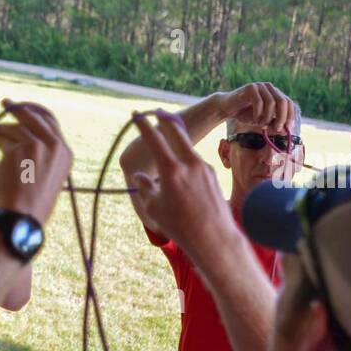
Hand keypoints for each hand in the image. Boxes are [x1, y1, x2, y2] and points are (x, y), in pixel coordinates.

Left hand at [0, 99, 71, 222]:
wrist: (22, 217)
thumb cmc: (32, 202)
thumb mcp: (47, 175)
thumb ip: (44, 152)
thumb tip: (25, 129)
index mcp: (65, 152)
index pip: (50, 121)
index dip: (34, 111)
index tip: (23, 107)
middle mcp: (53, 145)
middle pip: (32, 117)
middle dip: (16, 108)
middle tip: (5, 103)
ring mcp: (35, 146)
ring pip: (13, 128)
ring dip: (1, 131)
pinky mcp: (16, 150)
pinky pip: (0, 138)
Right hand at [125, 110, 236, 258]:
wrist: (214, 237)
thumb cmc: (180, 226)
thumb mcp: (155, 208)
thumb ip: (145, 188)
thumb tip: (139, 177)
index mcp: (171, 170)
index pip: (154, 140)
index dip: (143, 125)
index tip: (137, 115)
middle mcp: (189, 163)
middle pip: (177, 132)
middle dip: (165, 119)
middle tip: (158, 112)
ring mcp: (203, 167)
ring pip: (186, 148)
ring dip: (176, 142)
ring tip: (168, 142)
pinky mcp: (211, 175)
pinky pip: (194, 162)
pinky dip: (185, 160)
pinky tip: (182, 172)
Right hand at [220, 82, 297, 133]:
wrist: (226, 108)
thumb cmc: (245, 114)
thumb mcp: (262, 120)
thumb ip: (272, 123)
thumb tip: (285, 131)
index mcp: (275, 94)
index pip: (289, 102)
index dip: (290, 115)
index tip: (287, 128)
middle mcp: (269, 88)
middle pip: (282, 101)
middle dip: (282, 117)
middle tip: (277, 129)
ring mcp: (260, 86)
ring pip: (271, 103)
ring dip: (267, 118)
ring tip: (260, 125)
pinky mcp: (250, 88)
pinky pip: (259, 102)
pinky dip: (258, 114)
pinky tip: (254, 120)